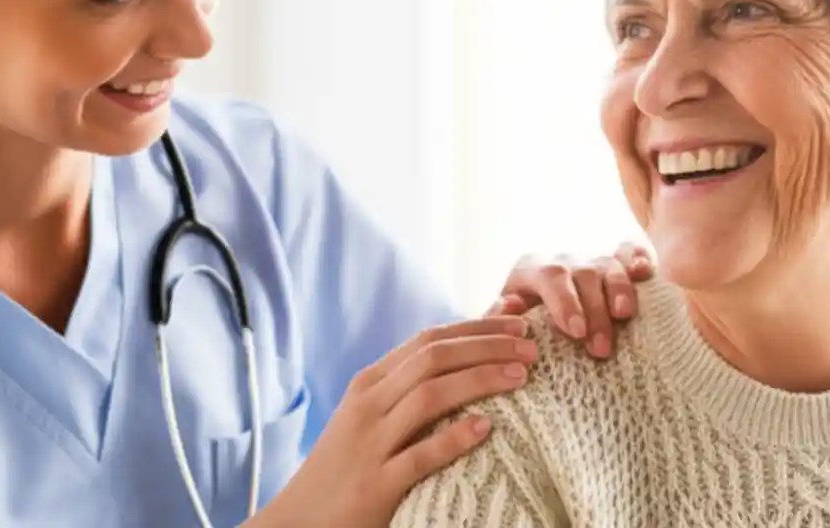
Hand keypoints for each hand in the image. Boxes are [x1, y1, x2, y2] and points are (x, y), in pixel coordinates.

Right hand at [248, 317, 535, 527]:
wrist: (298, 522)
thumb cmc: (349, 465)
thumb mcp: (375, 416)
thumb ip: (417, 384)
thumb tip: (470, 350)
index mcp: (371, 383)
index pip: (429, 339)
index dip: (477, 326)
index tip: (519, 321)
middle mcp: (369, 404)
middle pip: (433, 358)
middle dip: (487, 345)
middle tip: (531, 345)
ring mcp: (370, 444)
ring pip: (428, 397)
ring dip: (479, 379)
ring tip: (521, 375)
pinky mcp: (375, 485)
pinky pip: (418, 457)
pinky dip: (452, 439)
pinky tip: (485, 428)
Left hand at [488, 242, 654, 358]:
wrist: (534, 309)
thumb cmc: (519, 324)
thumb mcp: (502, 321)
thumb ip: (498, 319)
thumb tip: (508, 308)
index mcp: (533, 269)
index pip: (550, 276)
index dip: (565, 302)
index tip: (575, 332)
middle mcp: (565, 261)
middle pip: (584, 276)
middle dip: (595, 313)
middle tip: (600, 350)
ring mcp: (592, 261)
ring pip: (610, 267)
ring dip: (620, 291)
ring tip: (624, 316)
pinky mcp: (616, 265)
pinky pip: (631, 253)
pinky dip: (640, 260)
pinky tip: (645, 272)